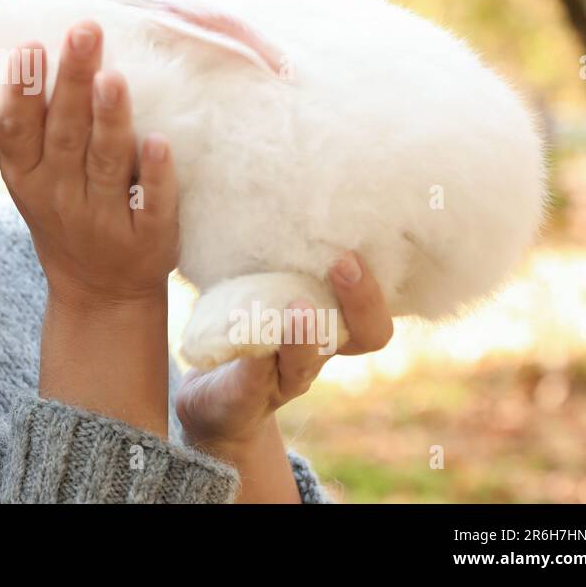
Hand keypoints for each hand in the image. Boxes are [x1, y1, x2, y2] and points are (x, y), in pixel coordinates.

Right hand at [0, 20, 180, 306]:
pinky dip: (156, 175)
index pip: (18, 131)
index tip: (30, 47)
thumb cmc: (65, 215)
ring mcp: (104, 220)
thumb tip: (27, 52)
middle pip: (66, 135)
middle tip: (85, 31)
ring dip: (110, 120)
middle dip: (72, 82)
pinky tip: (160, 141)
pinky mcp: (147, 239)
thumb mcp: (31, 181)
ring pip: (107, 164)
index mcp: (28, 179)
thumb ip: (28, 129)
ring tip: (113, 77)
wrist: (100, 294)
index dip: (21, 91)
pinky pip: (152, 204)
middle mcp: (61, 198)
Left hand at [175, 251, 394, 460]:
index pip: (372, 308)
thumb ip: (270, 252)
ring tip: (298, 309)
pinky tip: (239, 350)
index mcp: (326, 323)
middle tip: (344, 261)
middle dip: (361, 300)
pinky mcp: (243, 397)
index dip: (376, 283)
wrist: (209, 404)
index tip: (360, 244)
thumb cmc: (240, 332)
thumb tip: (269, 182)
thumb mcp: (258, 289)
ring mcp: (282, 378)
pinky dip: (248, 367)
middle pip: (365, 336)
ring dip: (305, 336)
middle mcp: (315, 353)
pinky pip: (251, 384)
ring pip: (306, 363)